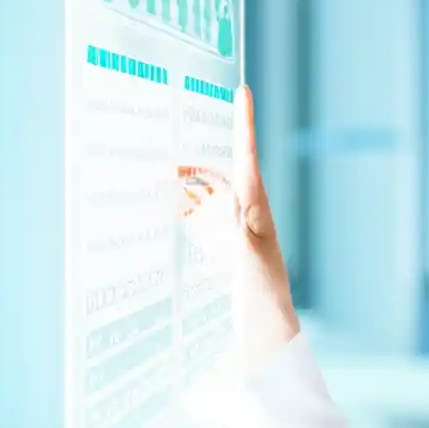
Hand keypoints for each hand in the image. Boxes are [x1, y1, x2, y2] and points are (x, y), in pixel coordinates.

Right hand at [180, 85, 299, 373]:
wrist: (267, 337)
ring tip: (161, 180)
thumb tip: (216, 202)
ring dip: (189, 186)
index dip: (243, 124)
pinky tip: (171, 210)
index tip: (243, 90)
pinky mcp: (227, 253)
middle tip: (168, 162)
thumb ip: (233, 231)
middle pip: (223, 174)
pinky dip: (187, 211)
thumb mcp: (247, 261)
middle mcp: (247, 217)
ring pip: (211, 197)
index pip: (246, 157)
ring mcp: (237, 234)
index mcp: (256, 210)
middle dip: (198, 163)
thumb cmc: (261, 300)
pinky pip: (205, 222)